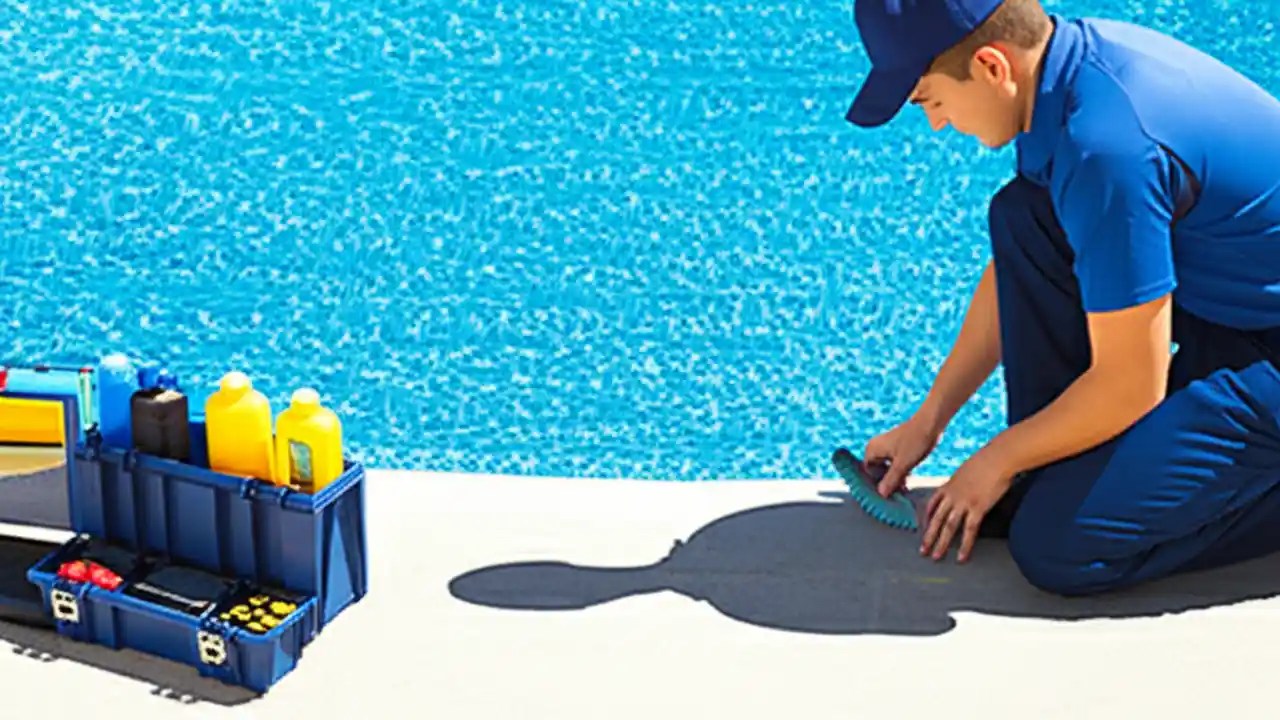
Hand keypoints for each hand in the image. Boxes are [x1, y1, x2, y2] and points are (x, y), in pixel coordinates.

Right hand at [863, 412, 941, 496]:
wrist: (931, 424)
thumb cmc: (915, 441)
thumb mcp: (903, 464)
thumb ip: (891, 480)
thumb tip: (881, 494)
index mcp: (872, 450)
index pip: (867, 473)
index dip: (875, 484)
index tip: (884, 496)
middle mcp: (876, 448)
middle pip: (876, 472)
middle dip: (886, 483)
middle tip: (895, 495)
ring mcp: (886, 448)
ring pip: (886, 469)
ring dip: (894, 479)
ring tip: (903, 490)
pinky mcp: (896, 448)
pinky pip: (893, 464)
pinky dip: (899, 473)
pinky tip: (907, 481)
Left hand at [920, 447, 1016, 562]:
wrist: (997, 457)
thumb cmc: (986, 460)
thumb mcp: (967, 469)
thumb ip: (962, 480)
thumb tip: (965, 483)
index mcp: (948, 486)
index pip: (932, 504)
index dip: (927, 517)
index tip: (923, 527)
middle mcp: (952, 496)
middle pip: (936, 519)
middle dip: (928, 536)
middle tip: (922, 551)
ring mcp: (963, 503)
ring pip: (948, 527)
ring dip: (941, 544)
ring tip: (936, 558)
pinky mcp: (977, 508)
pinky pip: (969, 531)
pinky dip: (965, 546)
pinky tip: (962, 557)